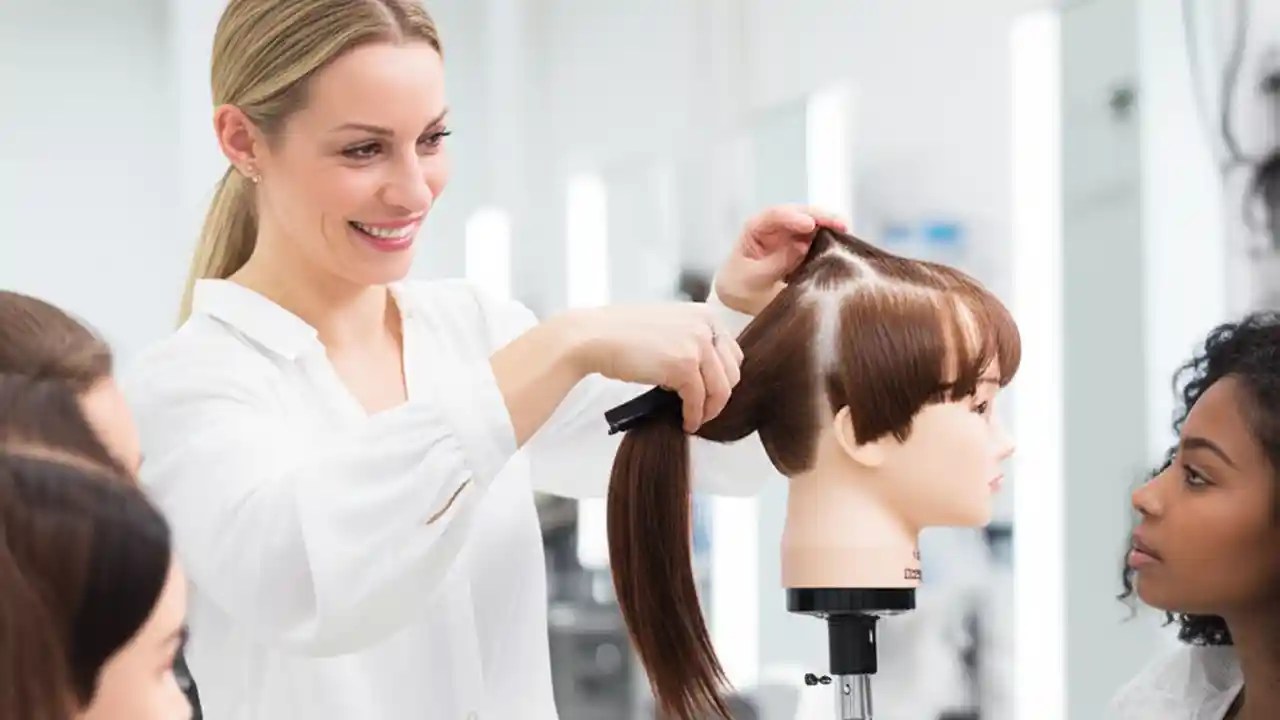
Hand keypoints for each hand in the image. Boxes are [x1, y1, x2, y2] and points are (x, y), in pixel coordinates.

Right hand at [570, 303, 743, 431]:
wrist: (593, 337)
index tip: (710, 393)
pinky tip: (685, 422)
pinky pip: (699, 400)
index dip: (723, 378)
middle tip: (703, 410)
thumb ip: (690, 340)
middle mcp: (706, 325)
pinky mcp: (684, 365)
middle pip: (733, 372)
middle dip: (720, 396)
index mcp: (704, 313)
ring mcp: (697, 344)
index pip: (732, 353)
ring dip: (709, 410)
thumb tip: (704, 372)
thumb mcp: (667, 326)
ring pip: (721, 390)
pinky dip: (694, 416)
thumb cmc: (621, 333)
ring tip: (694, 419)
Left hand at [714, 205, 847, 314]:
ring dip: (829, 225)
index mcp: (755, 228)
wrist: (741, 299)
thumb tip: (802, 246)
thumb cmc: (740, 287)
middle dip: (820, 216)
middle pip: (799, 213)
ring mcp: (790, 235)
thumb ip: (776, 263)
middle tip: (840, 224)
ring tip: (845, 231)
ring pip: (812, 223)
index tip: (810, 225)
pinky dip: (830, 239)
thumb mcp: (754, 279)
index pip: (774, 215)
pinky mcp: (802, 247)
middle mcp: (775, 227)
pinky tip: (843, 243)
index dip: (793, 217)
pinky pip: (817, 239)